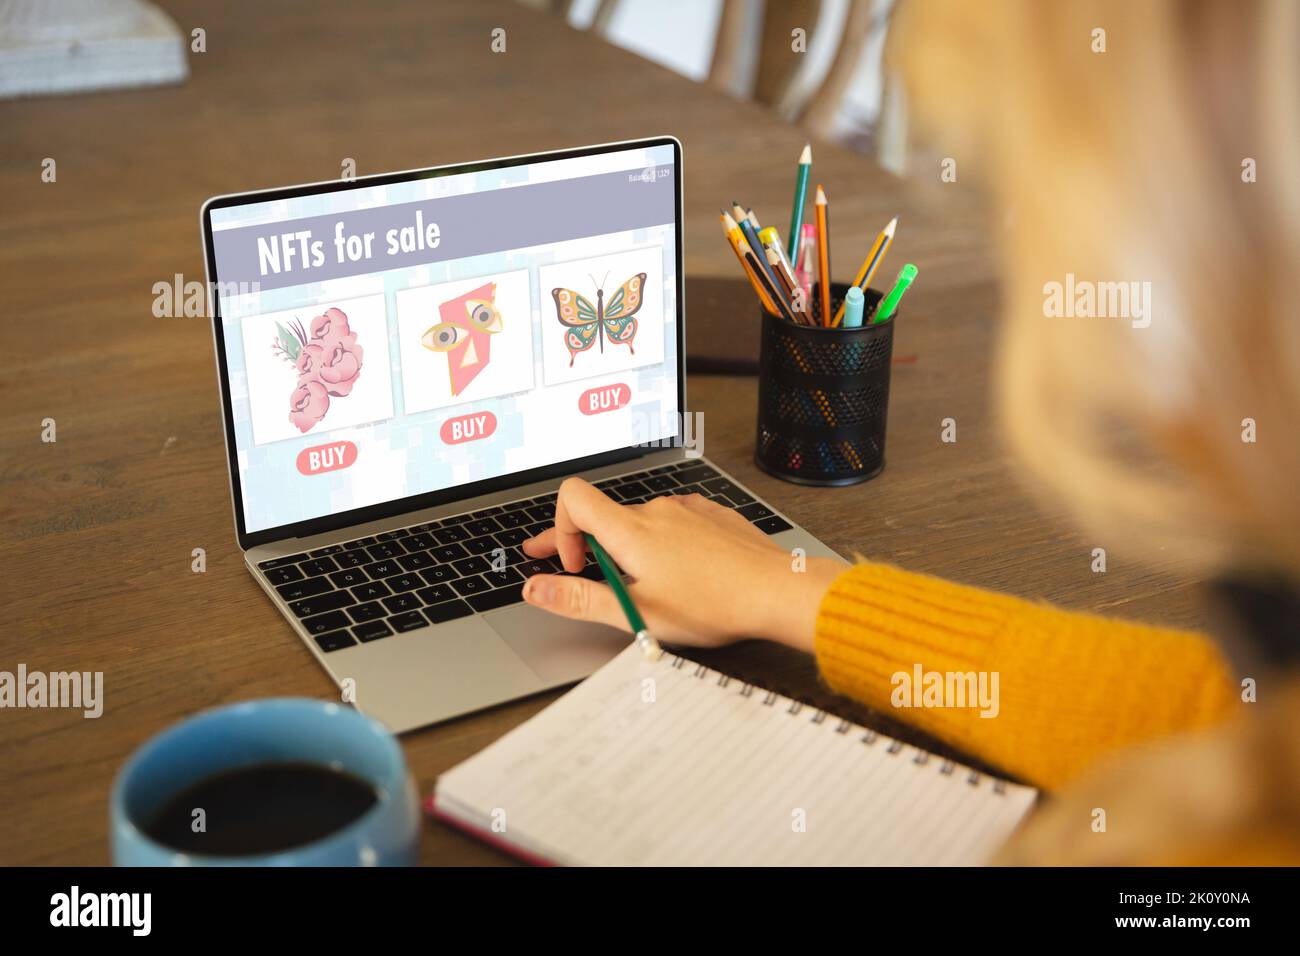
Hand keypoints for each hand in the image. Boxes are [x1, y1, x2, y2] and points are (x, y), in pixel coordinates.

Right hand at [520, 477, 847, 650]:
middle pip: (605, 515)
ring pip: (641, 522)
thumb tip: (536, 588)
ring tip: (638, 581)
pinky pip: (675, 523)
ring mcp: (687, 511)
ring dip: (628, 546)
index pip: (573, 497)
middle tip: (572, 569)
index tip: (574, 563)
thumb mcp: (638, 613)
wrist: (778, 591)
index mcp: (631, 530)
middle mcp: (656, 511)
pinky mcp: (713, 516)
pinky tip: (678, 570)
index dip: (559, 529)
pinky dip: (663, 543)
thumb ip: (580, 598)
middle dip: (586, 545)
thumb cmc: (714, 605)